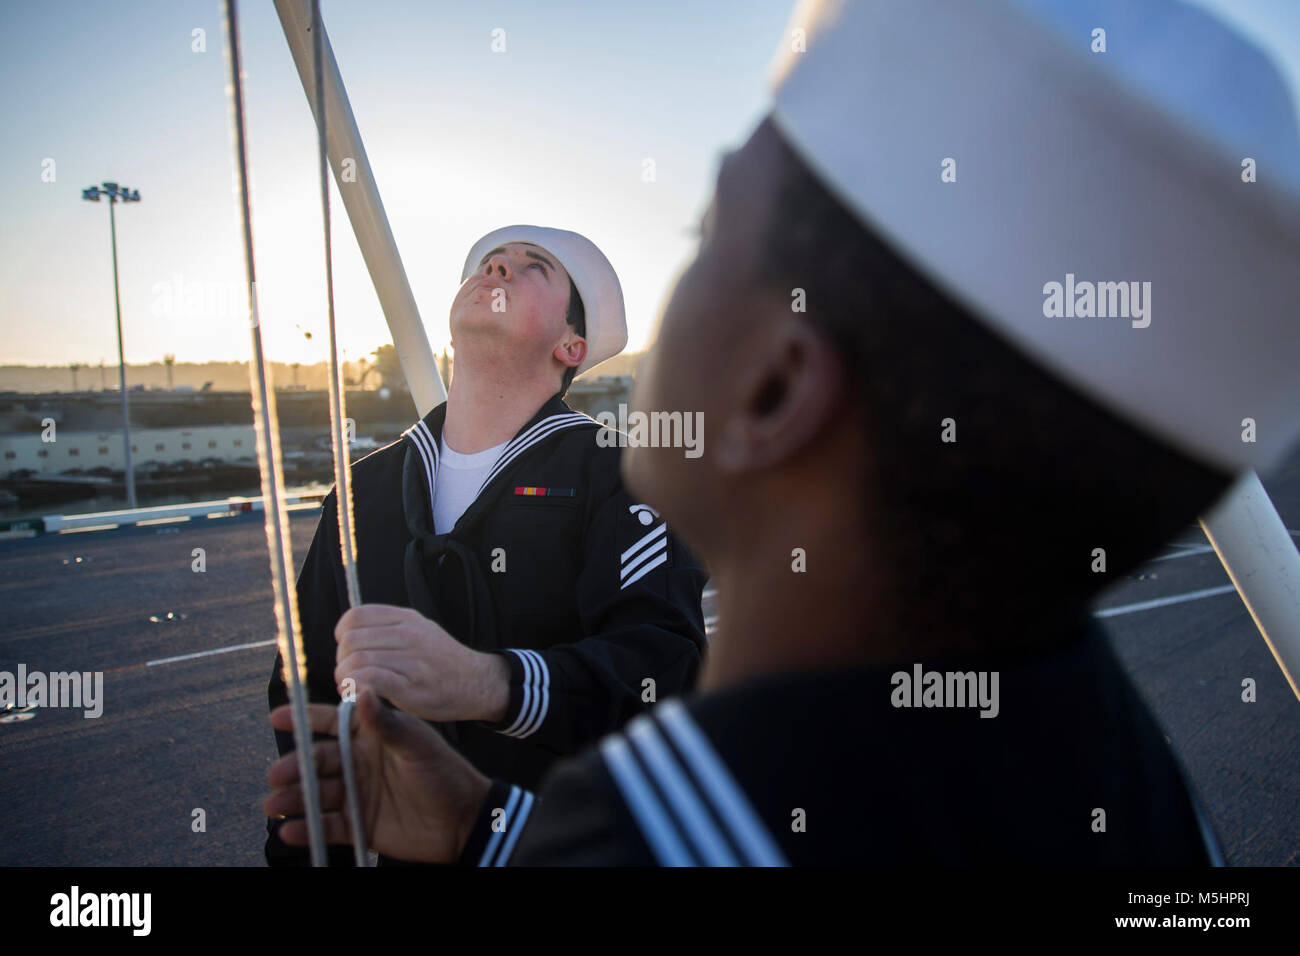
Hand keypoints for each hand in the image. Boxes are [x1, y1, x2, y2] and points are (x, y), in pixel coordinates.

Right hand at [265, 690, 491, 862]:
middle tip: (276, 774)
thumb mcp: (416, 743)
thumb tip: (361, 689)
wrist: (464, 819)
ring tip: (274, 804)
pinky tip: (291, 830)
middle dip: (294, 766)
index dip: (304, 720)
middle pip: (317, 761)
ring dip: (293, 798)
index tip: (278, 716)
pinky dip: (306, 829)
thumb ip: (385, 722)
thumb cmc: (444, 772)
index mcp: (370, 735)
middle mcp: (357, 762)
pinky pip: (326, 826)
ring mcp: (356, 793)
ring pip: (316, 794)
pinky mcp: (358, 824)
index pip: (331, 723)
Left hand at [333, 604, 510, 722]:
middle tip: (348, 675)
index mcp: (407, 619)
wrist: (476, 682)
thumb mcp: (421, 631)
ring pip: (357, 660)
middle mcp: (409, 634)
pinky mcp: (411, 685)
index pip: (356, 616)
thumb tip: (350, 637)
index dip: (342, 634)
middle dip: (342, 660)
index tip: (348, 650)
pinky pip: (370, 679)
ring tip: (352, 687)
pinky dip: (356, 687)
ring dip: (345, 677)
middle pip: (352, 640)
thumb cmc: (442, 661)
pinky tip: (360, 694)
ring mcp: (412, 659)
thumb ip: (389, 629)